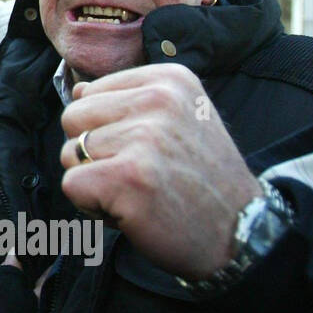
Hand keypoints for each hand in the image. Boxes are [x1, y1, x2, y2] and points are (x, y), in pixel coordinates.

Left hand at [57, 63, 260, 280]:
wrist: (241, 233)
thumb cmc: (199, 180)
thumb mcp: (178, 120)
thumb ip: (126, 101)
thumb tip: (78, 89)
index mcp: (169, 79)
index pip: (90, 91)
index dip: (105, 128)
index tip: (145, 150)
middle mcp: (158, 99)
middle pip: (73, 117)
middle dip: (92, 152)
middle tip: (137, 174)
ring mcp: (145, 138)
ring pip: (70, 153)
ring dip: (95, 181)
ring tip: (138, 191)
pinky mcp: (129, 177)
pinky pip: (72, 184)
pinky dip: (91, 205)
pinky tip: (129, 210)